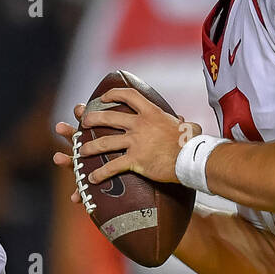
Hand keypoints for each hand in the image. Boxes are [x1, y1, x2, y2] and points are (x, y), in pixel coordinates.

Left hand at [52, 90, 201, 199]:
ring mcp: (136, 142)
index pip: (129, 96)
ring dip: (90, 147)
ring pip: (105, 142)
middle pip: (109, 118)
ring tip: (81, 152)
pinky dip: (101, 173)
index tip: (105, 97)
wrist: (192, 158)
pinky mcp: (135, 160)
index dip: (114, 94)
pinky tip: (92, 179)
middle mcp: (140, 125)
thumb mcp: (189, 128)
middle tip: (84, 122)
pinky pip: (113, 166)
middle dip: (92, 119)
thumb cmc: (193, 144)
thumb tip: (187, 122)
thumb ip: (184, 124)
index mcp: (152, 113)